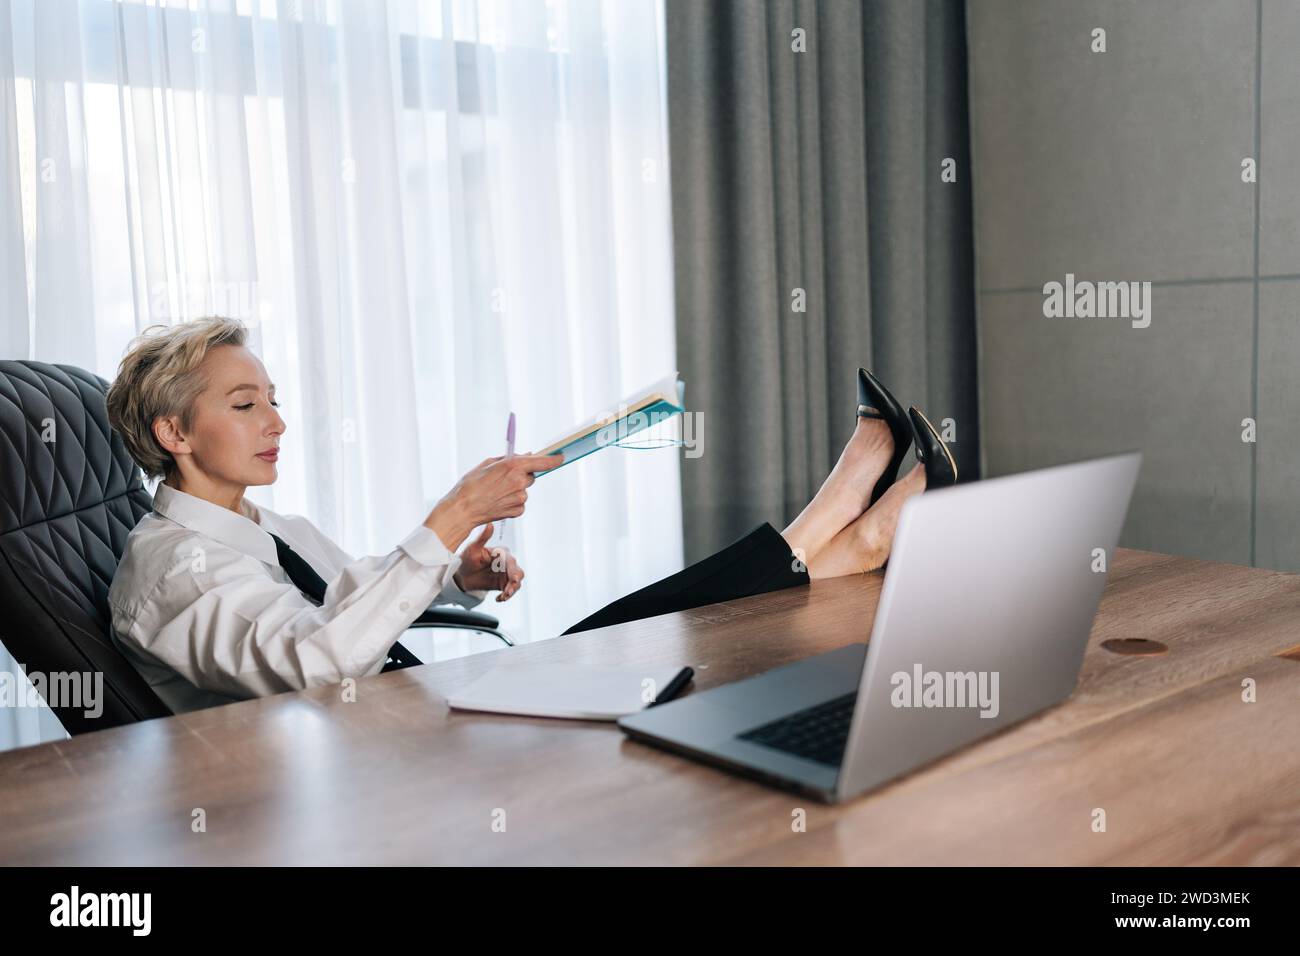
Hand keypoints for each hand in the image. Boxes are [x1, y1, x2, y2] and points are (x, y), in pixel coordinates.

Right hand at [424, 450, 563, 550]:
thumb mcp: (487, 464)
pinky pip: (520, 501)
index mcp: (513, 466)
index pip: (542, 462)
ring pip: (524, 490)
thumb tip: (527, 456)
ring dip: (515, 488)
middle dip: (521, 475)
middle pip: (531, 476)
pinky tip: (498, 501)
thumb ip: (509, 458)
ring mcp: (520, 498)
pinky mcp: (518, 510)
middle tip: (504, 478)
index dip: (553, 459)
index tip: (561, 457)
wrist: (463, 509)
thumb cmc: (471, 484)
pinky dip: (512, 500)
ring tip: (496, 492)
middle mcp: (520, 482)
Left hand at [453, 523, 524, 600]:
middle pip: (518, 572)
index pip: (511, 561)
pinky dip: (506, 596)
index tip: (512, 579)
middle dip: (515, 582)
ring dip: (513, 590)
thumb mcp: (472, 548)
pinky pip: (510, 591)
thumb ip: (483, 538)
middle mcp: (505, 563)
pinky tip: (499, 599)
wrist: (461, 575)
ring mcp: (505, 574)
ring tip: (504, 596)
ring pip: (517, 582)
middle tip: (508, 591)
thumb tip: (490, 525)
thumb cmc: (466, 559)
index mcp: (500, 553)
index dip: (513, 570)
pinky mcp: (503, 584)